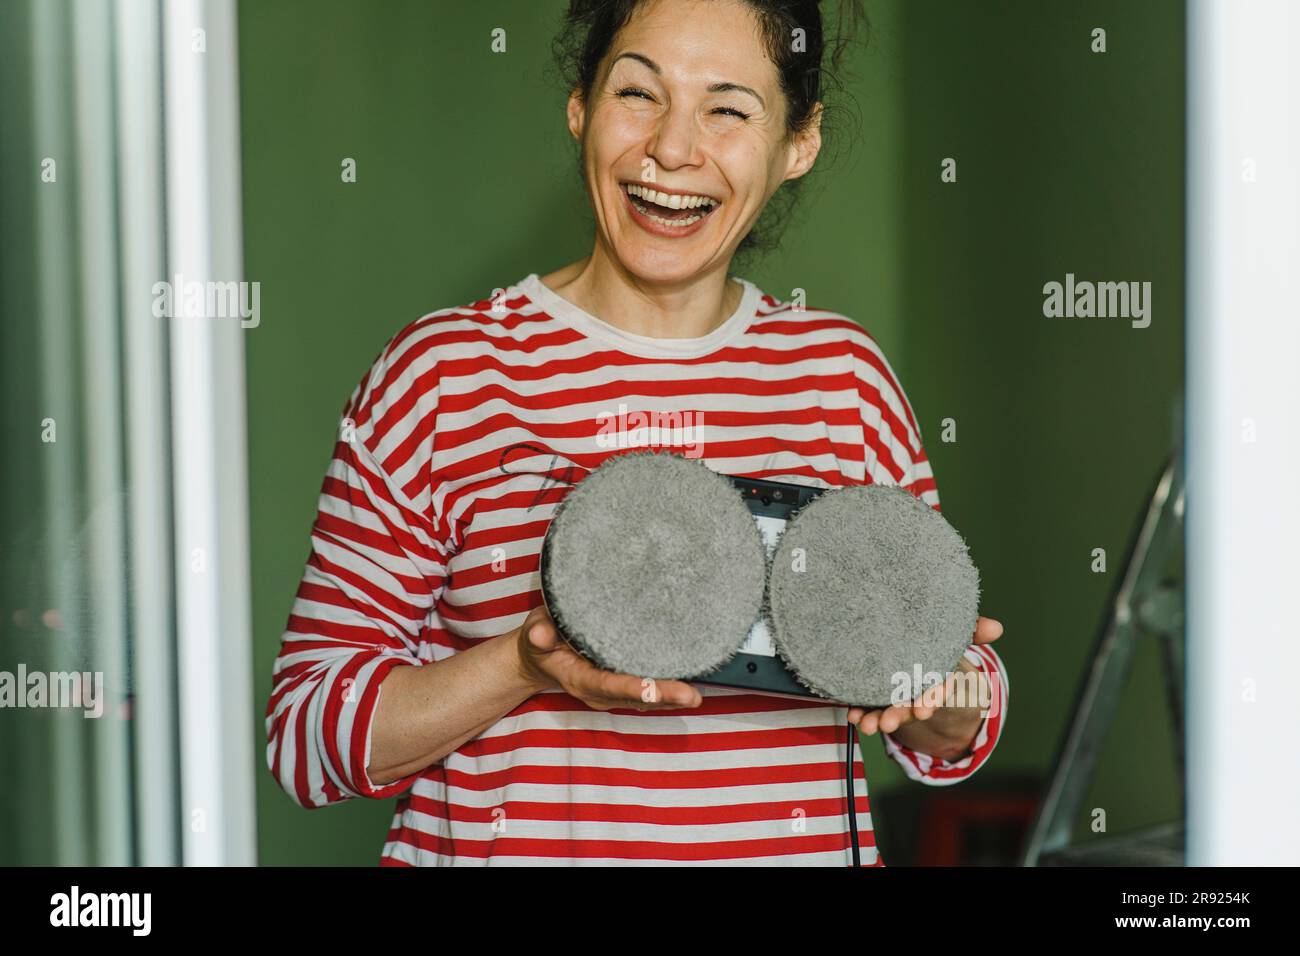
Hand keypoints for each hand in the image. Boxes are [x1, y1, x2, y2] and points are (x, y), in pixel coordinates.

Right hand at [512, 605, 703, 711]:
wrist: (539, 658)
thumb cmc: (540, 641)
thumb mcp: (533, 633)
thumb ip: (538, 634)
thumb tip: (540, 633)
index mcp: (578, 678)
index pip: (607, 684)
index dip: (631, 687)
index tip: (654, 689)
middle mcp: (598, 691)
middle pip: (633, 696)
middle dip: (662, 697)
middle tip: (692, 696)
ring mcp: (610, 692)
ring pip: (643, 699)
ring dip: (670, 698)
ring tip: (696, 696)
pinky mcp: (620, 687)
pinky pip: (646, 693)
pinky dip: (666, 692)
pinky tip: (690, 688)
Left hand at [847, 616, 1002, 736]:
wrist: (916, 654)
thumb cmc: (937, 645)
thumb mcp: (954, 636)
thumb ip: (972, 631)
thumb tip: (997, 628)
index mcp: (937, 676)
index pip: (937, 689)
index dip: (931, 699)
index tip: (924, 708)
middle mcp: (917, 688)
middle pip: (910, 704)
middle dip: (900, 715)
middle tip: (887, 722)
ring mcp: (896, 693)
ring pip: (888, 709)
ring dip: (877, 718)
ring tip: (866, 724)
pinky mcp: (876, 693)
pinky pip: (868, 705)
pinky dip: (860, 712)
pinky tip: (852, 715)